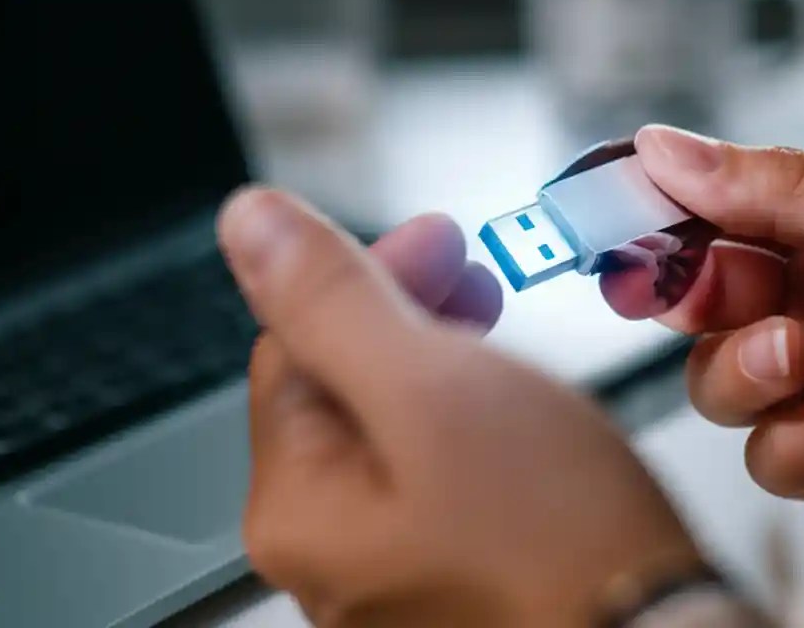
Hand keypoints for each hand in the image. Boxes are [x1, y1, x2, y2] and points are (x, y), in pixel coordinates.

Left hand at [217, 191, 703, 627]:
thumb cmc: (555, 541)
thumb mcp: (429, 386)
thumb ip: (330, 300)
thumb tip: (248, 222)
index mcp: (296, 507)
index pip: (291, 348)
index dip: (363, 273)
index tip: (440, 240)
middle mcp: (326, 553)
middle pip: (340, 390)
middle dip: (404, 316)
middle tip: (476, 280)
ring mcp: (387, 573)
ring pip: (392, 432)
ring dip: (438, 365)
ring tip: (502, 343)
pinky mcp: (449, 581)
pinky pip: (435, 480)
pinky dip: (466, 428)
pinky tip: (516, 420)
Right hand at [603, 124, 803, 542]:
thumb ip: (779, 189)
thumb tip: (666, 147)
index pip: (711, 213)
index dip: (654, 218)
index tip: (606, 223)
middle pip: (697, 302)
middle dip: (691, 300)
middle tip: (720, 295)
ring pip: (718, 384)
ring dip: (744, 374)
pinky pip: (775, 458)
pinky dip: (802, 443)